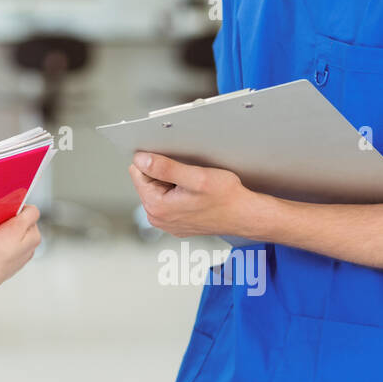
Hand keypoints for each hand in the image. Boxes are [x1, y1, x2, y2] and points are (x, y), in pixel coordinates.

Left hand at [128, 151, 255, 238]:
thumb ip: (164, 168)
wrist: (245, 215)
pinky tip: (195, 196)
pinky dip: (179, 193)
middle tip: (189, 178)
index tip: (176, 167)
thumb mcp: (195, 177)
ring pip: (158, 189)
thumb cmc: (226, 198)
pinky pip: (168, 199)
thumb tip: (140, 159)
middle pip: (147, 181)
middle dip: (165, 175)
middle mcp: (157, 218)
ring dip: (173, 183)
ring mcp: (165, 222)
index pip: (137, 171)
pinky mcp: (175, 222)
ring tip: (193, 187)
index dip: (157, 163)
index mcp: (156, 207)